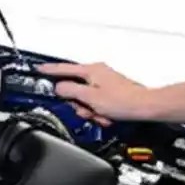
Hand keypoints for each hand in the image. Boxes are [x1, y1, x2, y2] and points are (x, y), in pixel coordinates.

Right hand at [36, 61, 155, 124]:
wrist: (145, 108)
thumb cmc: (125, 101)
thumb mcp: (90, 97)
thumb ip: (70, 91)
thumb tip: (59, 88)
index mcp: (92, 70)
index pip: (63, 68)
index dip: (49, 71)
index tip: (38, 70)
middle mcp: (98, 73)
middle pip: (75, 89)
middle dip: (78, 104)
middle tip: (86, 110)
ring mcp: (105, 83)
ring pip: (86, 99)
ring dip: (90, 110)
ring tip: (102, 114)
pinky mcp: (111, 93)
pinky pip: (96, 103)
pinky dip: (100, 112)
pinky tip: (108, 116)